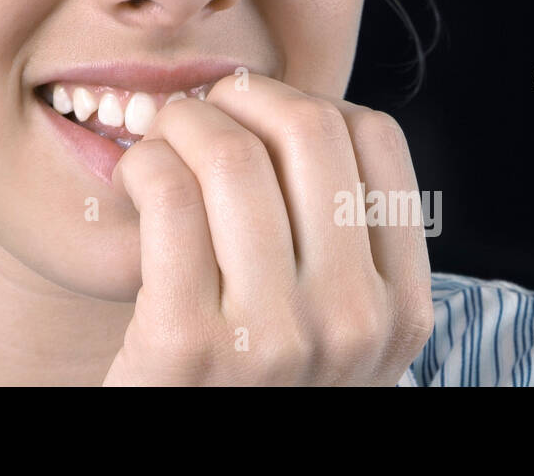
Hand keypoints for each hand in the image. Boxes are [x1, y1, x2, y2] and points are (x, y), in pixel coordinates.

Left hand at [102, 73, 432, 384]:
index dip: (307, 101)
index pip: (375, 138)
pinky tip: (134, 179)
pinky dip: (143, 162)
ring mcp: (273, 338)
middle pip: (309, 129)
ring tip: (159, 140)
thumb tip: (284, 108)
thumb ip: (337, 240)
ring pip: (233, 154)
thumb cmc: (249, 379)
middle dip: (241, 95)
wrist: (195, 462)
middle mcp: (351, 322)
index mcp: (399, 307)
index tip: (257, 114)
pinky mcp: (187, 344)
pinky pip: (168, 195)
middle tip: (201, 111)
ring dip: (182, 122)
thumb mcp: (330, 328)